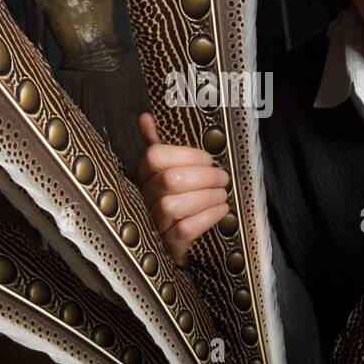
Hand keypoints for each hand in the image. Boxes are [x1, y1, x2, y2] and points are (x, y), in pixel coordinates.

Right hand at [134, 112, 230, 265]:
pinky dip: (207, 218)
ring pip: (174, 206)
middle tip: (222, 177)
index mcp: (140, 175)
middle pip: (170, 180)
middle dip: (204, 177)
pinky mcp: (166, 246)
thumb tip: (146, 116)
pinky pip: (184, 230)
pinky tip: (221, 211)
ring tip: (222, 194)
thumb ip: (156, 145)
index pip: (153, 156)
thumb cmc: (167, 200)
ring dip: (206, 197)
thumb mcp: (160, 172)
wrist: (164, 244)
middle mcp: (141, 199)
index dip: (185, 155)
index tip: (207, 159)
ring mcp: (152, 224)